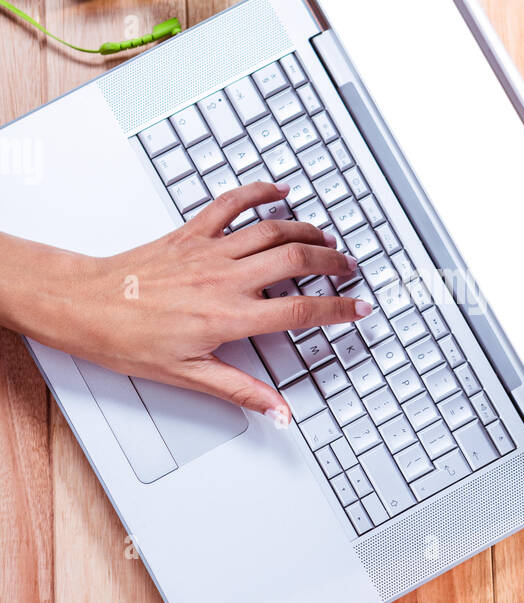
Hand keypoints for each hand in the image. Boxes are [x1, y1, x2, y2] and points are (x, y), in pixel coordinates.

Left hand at [0, 181, 372, 417]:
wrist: (84, 305)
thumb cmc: (126, 340)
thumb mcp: (187, 375)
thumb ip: (240, 390)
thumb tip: (278, 411)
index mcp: (228, 317)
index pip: (300, 311)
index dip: (338, 310)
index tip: (359, 308)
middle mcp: (224, 278)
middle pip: (296, 260)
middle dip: (332, 262)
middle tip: (350, 269)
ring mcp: (208, 250)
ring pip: (273, 229)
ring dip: (307, 231)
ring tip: (326, 240)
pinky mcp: (191, 233)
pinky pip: (233, 204)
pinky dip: (260, 193)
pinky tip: (279, 192)